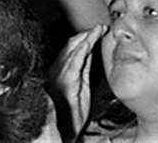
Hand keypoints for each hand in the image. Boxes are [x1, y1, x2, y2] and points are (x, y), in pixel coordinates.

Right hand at [49, 24, 106, 138]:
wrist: (64, 128)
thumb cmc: (71, 112)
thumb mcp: (79, 88)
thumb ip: (82, 72)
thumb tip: (89, 56)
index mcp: (61, 72)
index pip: (71, 49)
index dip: (83, 38)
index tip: (96, 31)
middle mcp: (58, 70)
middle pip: (71, 46)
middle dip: (85, 35)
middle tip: (99, 27)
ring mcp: (60, 75)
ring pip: (72, 50)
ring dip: (85, 38)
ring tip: (97, 30)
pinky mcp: (66, 82)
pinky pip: (73, 62)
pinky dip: (81, 50)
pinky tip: (88, 43)